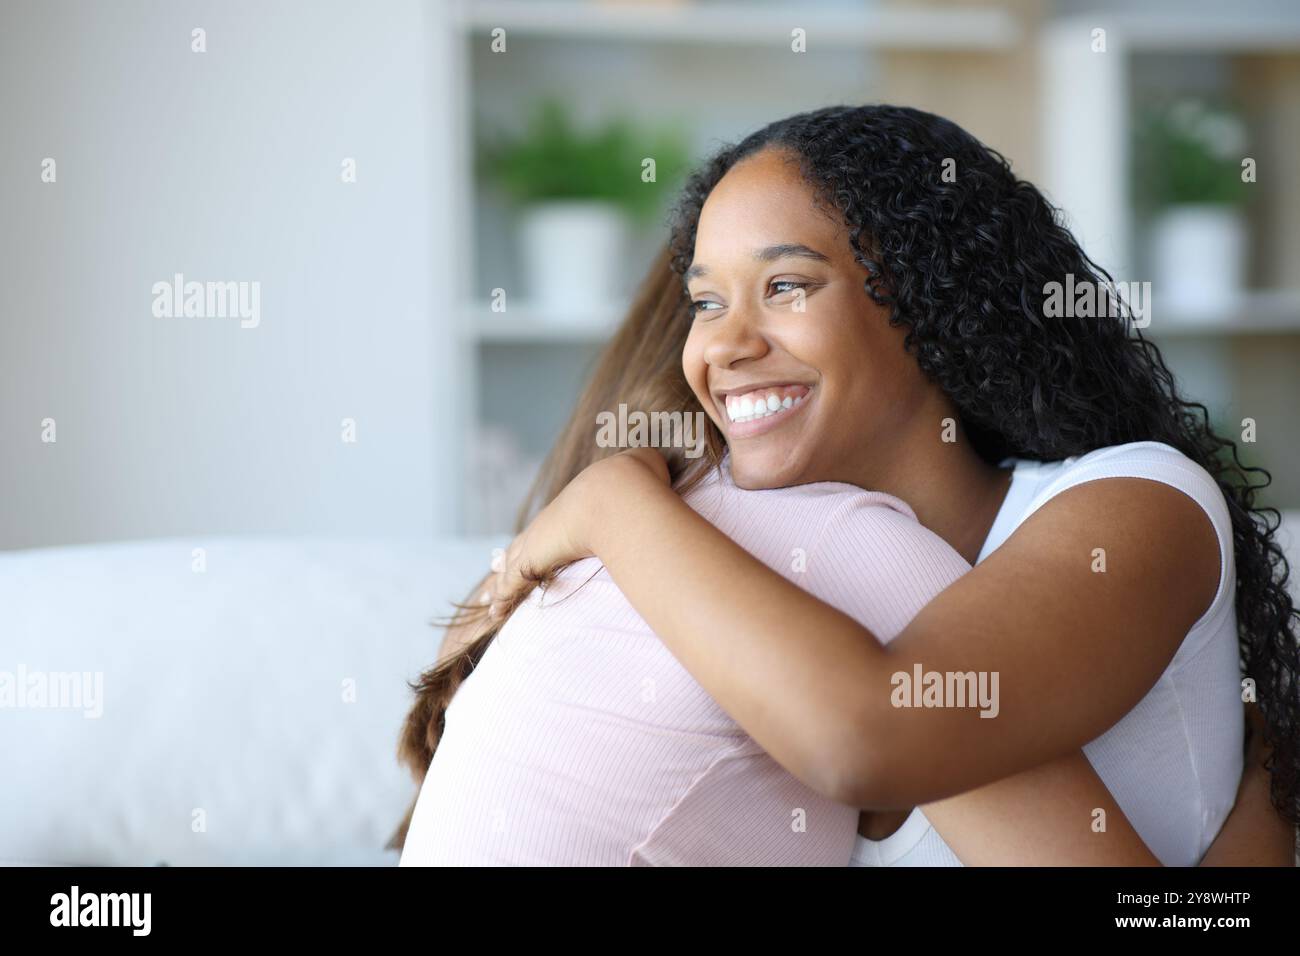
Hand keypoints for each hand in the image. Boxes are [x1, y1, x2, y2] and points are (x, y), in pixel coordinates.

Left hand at [486, 447, 670, 619]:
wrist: (620, 491)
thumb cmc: (638, 479)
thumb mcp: (647, 471)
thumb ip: (652, 474)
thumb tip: (665, 472)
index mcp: (578, 505)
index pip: (554, 525)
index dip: (543, 537)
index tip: (532, 545)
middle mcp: (554, 520)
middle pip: (526, 543)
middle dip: (511, 558)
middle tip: (496, 567)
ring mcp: (540, 538)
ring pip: (513, 564)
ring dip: (501, 583)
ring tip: (491, 600)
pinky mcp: (532, 556)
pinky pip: (512, 581)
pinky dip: (503, 595)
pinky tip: (495, 610)